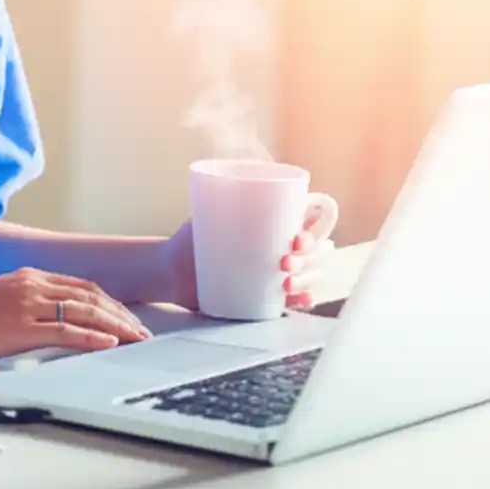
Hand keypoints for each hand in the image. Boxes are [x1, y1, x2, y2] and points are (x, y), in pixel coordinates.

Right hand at [0, 268, 151, 361]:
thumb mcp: (0, 301)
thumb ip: (29, 305)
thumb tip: (55, 323)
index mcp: (29, 276)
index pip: (82, 286)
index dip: (111, 303)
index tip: (129, 320)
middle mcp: (32, 284)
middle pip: (91, 296)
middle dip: (122, 315)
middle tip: (144, 333)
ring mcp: (25, 304)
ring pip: (84, 311)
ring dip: (116, 326)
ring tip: (137, 340)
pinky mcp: (18, 327)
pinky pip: (64, 331)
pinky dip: (91, 336)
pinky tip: (109, 343)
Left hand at [162, 217, 335, 312]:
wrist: (173, 271)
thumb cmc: (192, 238)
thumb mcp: (207, 213)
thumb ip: (217, 201)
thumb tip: (221, 188)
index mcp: (276, 222)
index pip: (313, 222)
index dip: (317, 230)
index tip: (297, 239)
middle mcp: (283, 246)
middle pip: (316, 251)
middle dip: (310, 258)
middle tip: (285, 262)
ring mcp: (278, 272)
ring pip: (310, 274)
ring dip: (308, 279)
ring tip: (286, 283)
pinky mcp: (269, 295)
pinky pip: (295, 300)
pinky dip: (304, 299)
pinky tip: (302, 301)